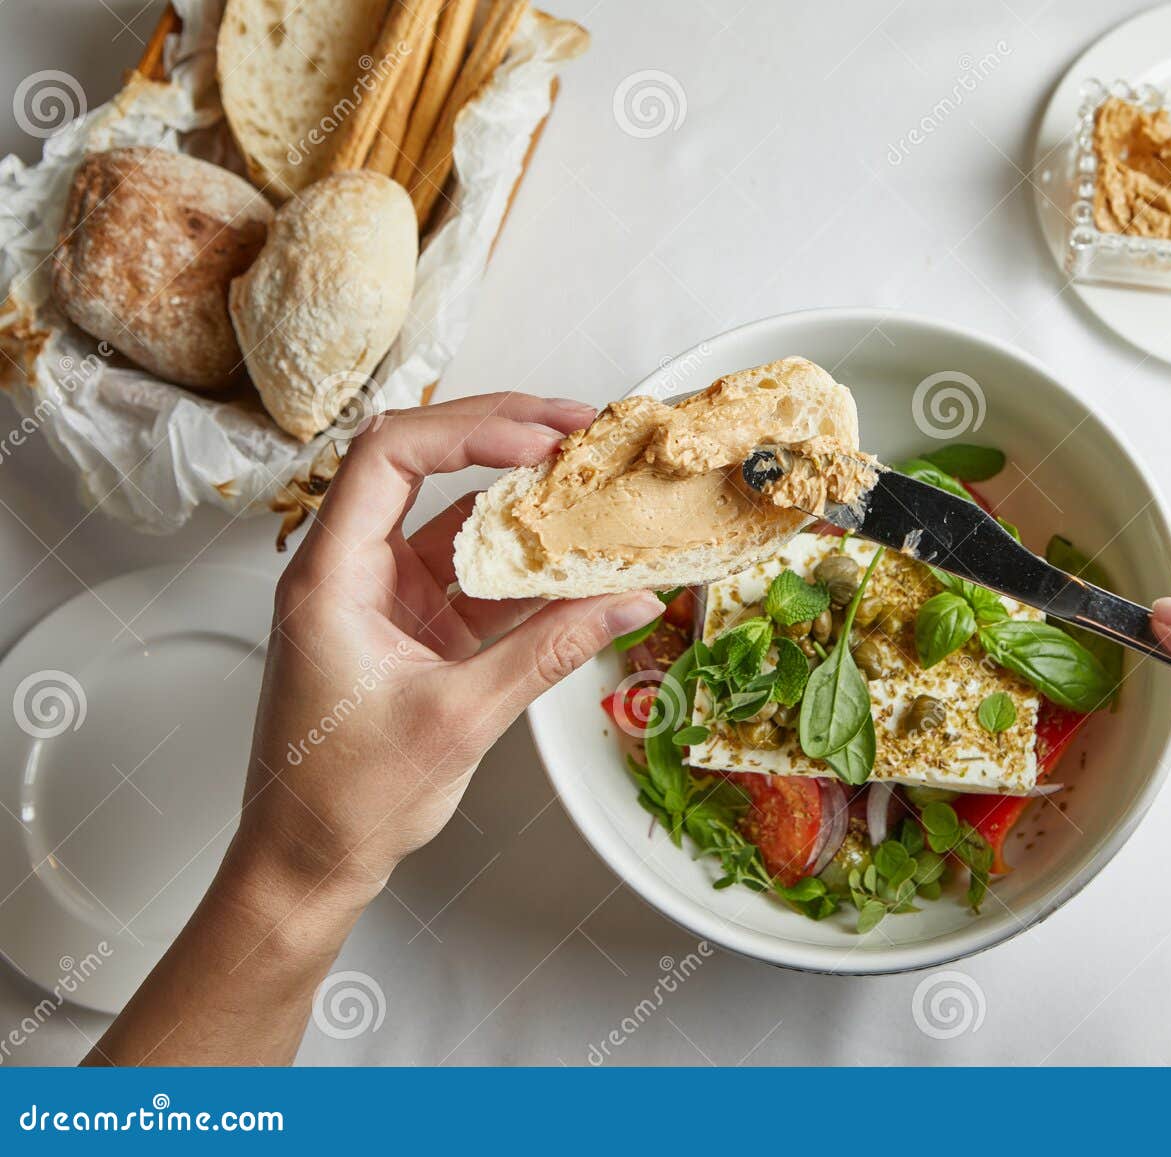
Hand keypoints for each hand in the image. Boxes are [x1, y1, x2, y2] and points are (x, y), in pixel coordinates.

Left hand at [236, 393, 664, 908]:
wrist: (308, 862)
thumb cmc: (342, 799)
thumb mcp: (460, 719)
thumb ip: (549, 652)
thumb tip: (628, 601)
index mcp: (331, 577)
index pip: (389, 457)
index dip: (470, 431)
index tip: (541, 440)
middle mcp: (352, 571)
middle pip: (421, 462)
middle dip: (502, 433)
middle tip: (578, 426)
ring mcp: (385, 596)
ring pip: (454, 514)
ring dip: (520, 494)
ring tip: (588, 473)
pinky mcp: (415, 626)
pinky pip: (474, 572)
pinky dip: (524, 561)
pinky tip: (575, 556)